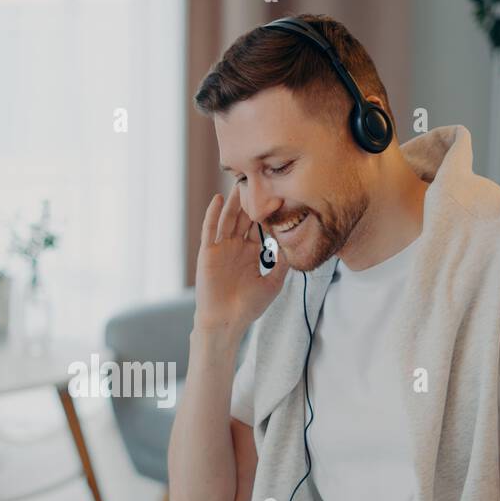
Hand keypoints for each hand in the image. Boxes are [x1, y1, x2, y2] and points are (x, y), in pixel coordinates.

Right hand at [193, 183, 286, 334]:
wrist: (226, 321)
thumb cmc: (248, 307)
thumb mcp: (272, 283)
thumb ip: (281, 263)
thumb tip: (291, 244)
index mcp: (250, 253)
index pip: (258, 226)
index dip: (267, 212)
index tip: (278, 194)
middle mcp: (235, 247)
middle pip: (243, 218)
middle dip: (250, 200)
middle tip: (258, 178)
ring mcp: (221, 249)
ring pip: (228, 220)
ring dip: (233, 202)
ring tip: (239, 183)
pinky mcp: (208, 253)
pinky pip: (210, 230)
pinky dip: (213, 214)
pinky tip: (218, 199)